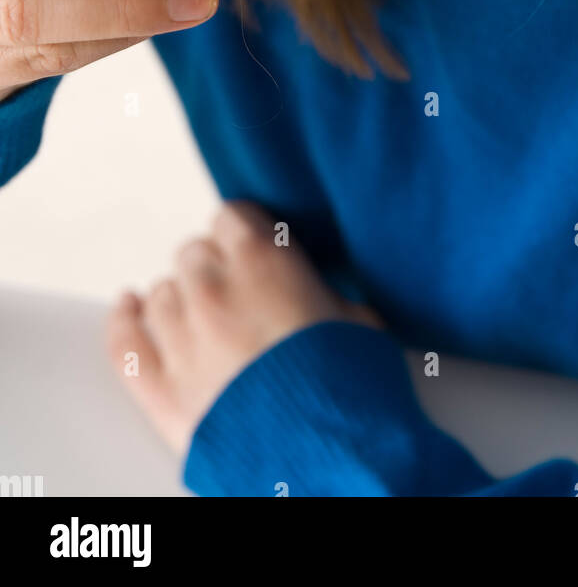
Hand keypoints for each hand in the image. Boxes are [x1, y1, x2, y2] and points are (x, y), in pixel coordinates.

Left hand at [105, 200, 383, 455]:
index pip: (231, 217)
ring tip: (202, 317)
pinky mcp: (161, 389)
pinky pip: (125, 341)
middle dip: (216, 269)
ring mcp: (180, 339)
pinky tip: (130, 308)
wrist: (324, 456)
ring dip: (180, 300)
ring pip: (161, 293)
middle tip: (238, 293)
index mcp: (262, 261)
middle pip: (193, 254)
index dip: (245, 233)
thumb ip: (321, 290)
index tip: (254, 246)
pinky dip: (125, 321)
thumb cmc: (346, 392)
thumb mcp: (357, 318)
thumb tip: (314, 292)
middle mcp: (213, 290)